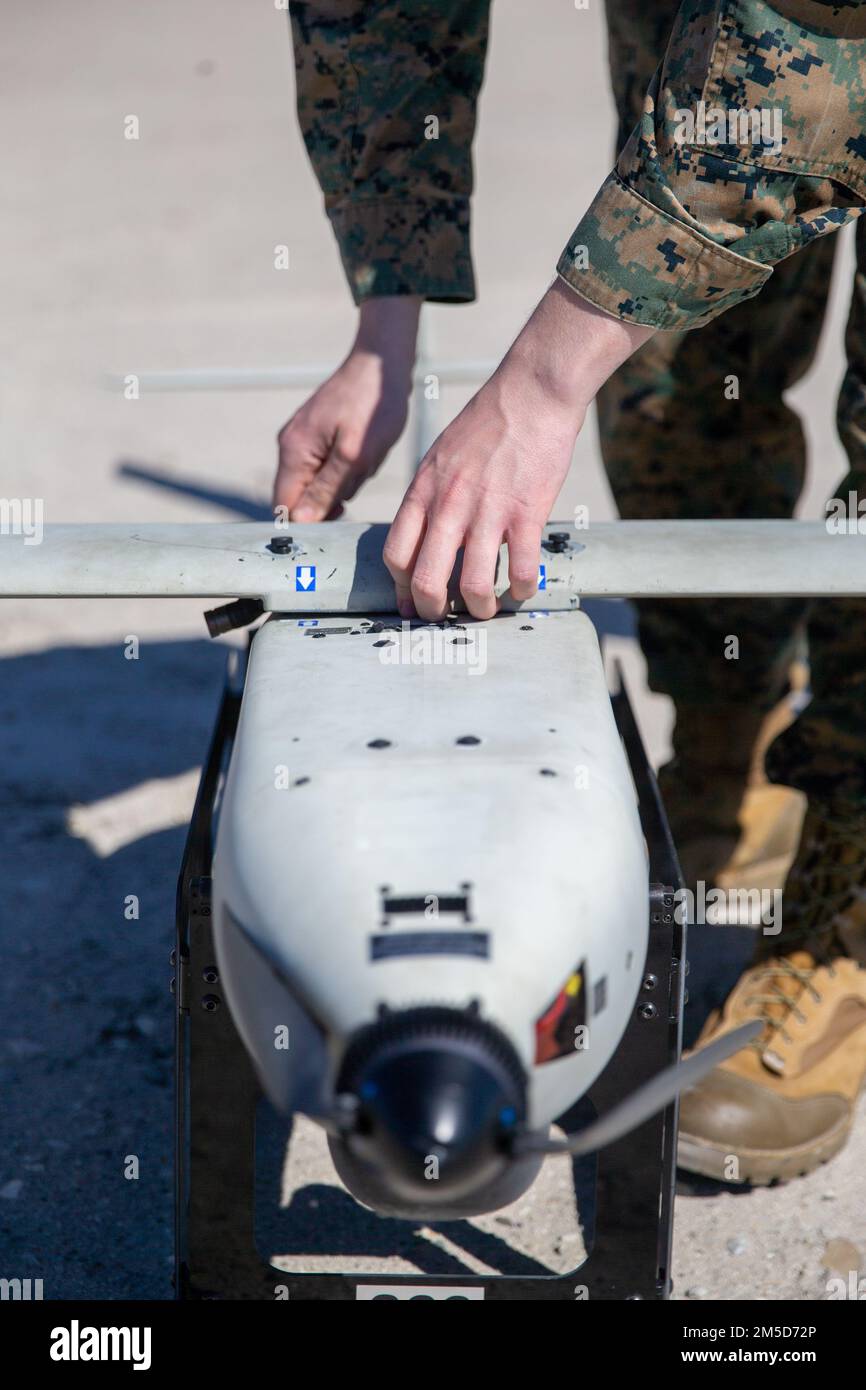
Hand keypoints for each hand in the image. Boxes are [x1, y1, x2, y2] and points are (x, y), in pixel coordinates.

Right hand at [273, 296, 420, 520]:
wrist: (382, 364)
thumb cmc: (374, 406)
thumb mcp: (355, 455)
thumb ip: (326, 490)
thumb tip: (301, 521)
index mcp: (293, 452)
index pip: (286, 507)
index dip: (310, 520)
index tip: (342, 512)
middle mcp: (290, 446)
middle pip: (302, 497)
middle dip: (332, 498)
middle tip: (359, 474)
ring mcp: (302, 439)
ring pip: (318, 484)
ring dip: (344, 482)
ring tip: (365, 457)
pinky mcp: (317, 434)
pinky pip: (328, 467)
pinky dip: (348, 468)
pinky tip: (365, 451)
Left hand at [384, 280, 654, 619]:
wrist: (530, 392)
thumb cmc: (487, 424)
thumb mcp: (440, 457)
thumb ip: (430, 496)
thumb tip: (424, 536)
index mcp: (423, 491)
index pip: (396, 555)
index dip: (401, 589)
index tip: (411, 604)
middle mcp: (449, 505)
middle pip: (426, 579)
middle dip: (432, 612)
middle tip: (444, 619)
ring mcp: (488, 511)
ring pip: (473, 585)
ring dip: (479, 609)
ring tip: (487, 610)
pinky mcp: (527, 513)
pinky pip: (521, 570)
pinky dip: (522, 590)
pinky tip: (523, 589)